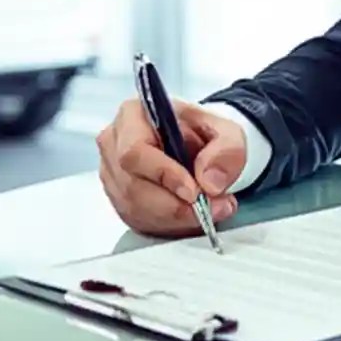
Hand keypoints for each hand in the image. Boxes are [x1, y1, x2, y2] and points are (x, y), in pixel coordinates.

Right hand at [96, 99, 246, 235]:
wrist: (201, 150)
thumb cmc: (206, 135)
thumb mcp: (228, 134)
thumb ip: (226, 151)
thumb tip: (209, 181)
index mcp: (133, 115)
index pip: (135, 151)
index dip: (163, 175)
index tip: (193, 192)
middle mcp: (114, 143)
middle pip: (133, 186)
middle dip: (176, 205)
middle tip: (212, 208)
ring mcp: (112, 174)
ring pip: (136, 209)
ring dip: (176, 217)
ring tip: (210, 211)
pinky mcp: (119, 199)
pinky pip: (139, 221)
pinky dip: (170, 225)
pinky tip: (191, 216)